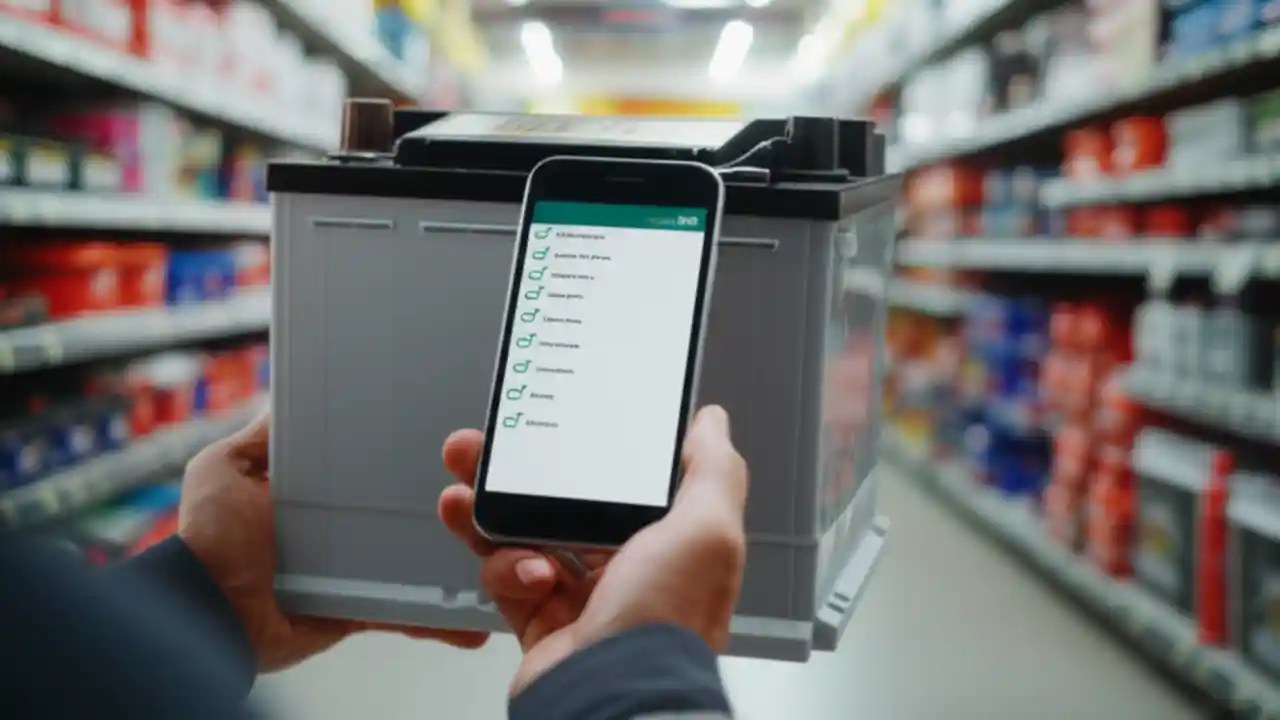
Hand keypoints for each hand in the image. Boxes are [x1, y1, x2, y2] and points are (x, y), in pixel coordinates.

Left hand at [180, 413, 487, 672]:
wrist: (207, 613)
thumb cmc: (209, 539)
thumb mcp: (224, 467)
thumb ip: (260, 435)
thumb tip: (290, 395)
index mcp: (316, 491)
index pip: (370, 463)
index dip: (400, 450)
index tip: (442, 436)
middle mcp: (341, 528)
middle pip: (402, 509)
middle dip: (444, 503)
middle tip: (484, 490)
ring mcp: (354, 571)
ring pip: (415, 561)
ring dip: (452, 560)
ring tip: (497, 552)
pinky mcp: (360, 610)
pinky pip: (405, 612)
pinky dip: (438, 618)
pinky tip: (475, 619)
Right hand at [438, 406, 748, 693]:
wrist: (613, 695)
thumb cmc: (668, 619)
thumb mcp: (709, 529)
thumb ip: (713, 469)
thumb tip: (714, 423)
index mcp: (669, 539)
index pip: (622, 479)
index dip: (586, 447)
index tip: (556, 419)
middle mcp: (627, 567)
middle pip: (561, 501)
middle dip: (516, 473)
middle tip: (478, 450)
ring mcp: (581, 596)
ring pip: (523, 537)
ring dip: (489, 514)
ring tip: (462, 496)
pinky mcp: (540, 623)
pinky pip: (507, 580)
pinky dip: (505, 569)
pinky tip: (524, 570)